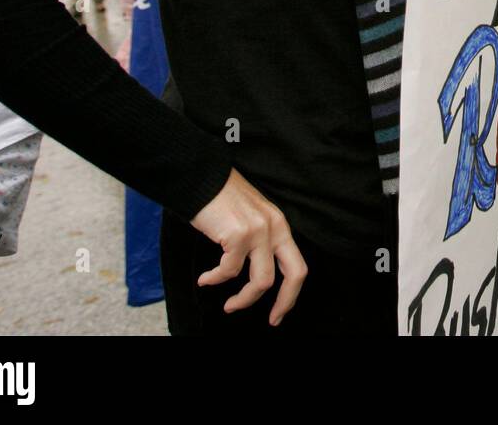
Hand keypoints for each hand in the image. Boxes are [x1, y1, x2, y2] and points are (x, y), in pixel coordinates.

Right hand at [190, 168, 307, 325]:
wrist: (200, 178)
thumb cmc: (219, 199)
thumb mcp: (250, 217)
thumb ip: (259, 240)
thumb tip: (256, 275)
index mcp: (280, 224)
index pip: (297, 264)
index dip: (292, 293)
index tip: (279, 311)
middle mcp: (275, 227)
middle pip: (294, 274)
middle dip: (285, 302)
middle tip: (272, 320)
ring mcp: (258, 231)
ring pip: (261, 282)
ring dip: (243, 300)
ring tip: (228, 305)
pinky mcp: (238, 235)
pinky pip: (228, 272)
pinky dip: (214, 280)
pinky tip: (205, 279)